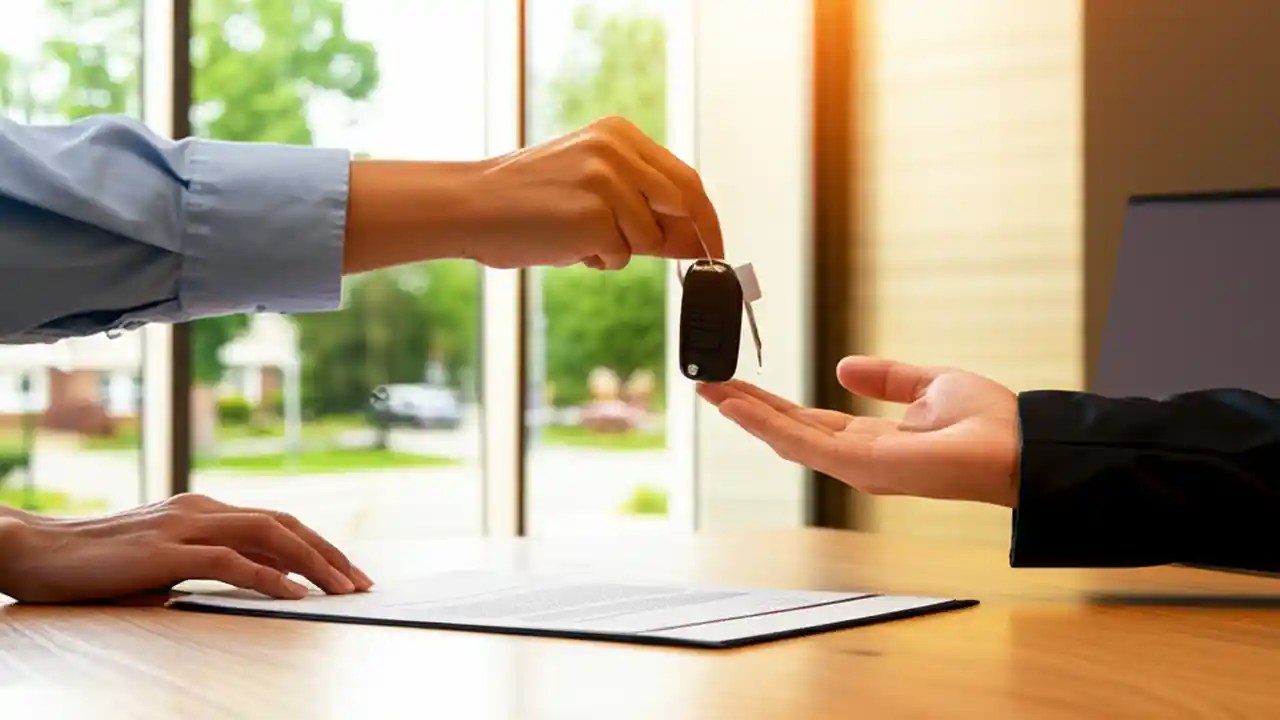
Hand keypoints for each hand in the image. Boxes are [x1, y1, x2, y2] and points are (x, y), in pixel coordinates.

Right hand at [0, 494, 371, 602]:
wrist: (37, 551)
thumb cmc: (101, 563)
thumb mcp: (166, 557)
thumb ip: (209, 562)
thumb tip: (260, 583)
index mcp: (204, 508)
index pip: (277, 521)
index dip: (318, 544)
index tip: (349, 572)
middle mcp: (202, 509)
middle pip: (284, 524)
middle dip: (330, 553)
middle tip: (362, 583)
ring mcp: (183, 526)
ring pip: (267, 535)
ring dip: (313, 564)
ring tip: (343, 590)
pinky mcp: (163, 552)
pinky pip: (228, 562)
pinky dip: (268, 577)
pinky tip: (294, 595)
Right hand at [465, 115, 722, 268]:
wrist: (471, 206)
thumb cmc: (528, 202)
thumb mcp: (591, 188)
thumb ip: (643, 207)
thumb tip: (696, 242)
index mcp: (619, 134)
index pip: (684, 176)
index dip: (705, 215)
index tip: (715, 244)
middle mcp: (617, 150)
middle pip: (684, 203)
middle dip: (691, 239)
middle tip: (698, 262)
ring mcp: (606, 181)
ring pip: (650, 237)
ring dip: (624, 251)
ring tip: (581, 238)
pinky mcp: (594, 215)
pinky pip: (621, 255)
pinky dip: (600, 260)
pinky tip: (567, 245)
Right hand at [697, 356, 1020, 506]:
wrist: (1020, 447)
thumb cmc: (990, 423)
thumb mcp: (930, 384)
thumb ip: (887, 378)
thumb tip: (844, 367)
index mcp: (872, 440)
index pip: (810, 421)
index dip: (773, 405)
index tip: (740, 387)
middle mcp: (858, 458)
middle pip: (789, 431)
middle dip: (748, 409)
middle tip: (708, 386)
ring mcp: (856, 466)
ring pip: (786, 438)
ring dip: (746, 414)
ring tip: (711, 391)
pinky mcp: (860, 466)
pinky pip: (802, 442)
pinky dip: (766, 425)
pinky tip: (740, 407)